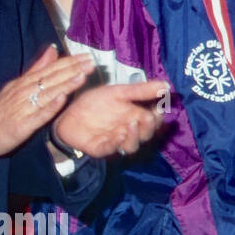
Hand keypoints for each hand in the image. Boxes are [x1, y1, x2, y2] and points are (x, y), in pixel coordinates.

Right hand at [0, 46, 92, 160]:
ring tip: (82, 76)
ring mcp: (25, 108)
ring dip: (65, 84)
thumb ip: (38, 68)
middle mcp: (25, 92)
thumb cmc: (4, 108)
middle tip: (91, 63)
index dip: (69, 62)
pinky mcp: (24, 124)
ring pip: (48, 94)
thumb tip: (52, 49)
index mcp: (25, 83)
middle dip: (73, 70)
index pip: (50, 69)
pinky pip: (40, 114)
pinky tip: (63, 99)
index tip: (86, 56)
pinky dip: (51, 106)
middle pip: (52, 79)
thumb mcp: (18, 84)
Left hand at [52, 79, 168, 157]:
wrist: (67, 112)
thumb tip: (167, 85)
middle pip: (146, 135)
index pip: (154, 121)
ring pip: (131, 146)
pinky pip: (111, 149)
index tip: (158, 108)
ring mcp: (115, 141)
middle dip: (149, 127)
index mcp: (135, 117)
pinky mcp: (100, 148)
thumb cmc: (95, 103)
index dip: (158, 117)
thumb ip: (141, 91)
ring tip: (131, 124)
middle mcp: (128, 132)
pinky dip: (116, 144)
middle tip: (148, 117)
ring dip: (134, 137)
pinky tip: (118, 135)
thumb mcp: (119, 92)